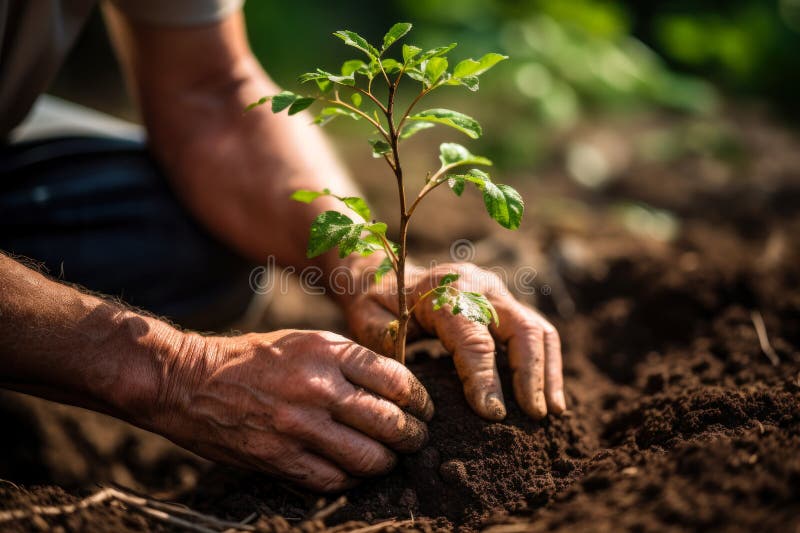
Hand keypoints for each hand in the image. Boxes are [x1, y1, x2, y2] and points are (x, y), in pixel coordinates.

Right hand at [148, 330, 432, 491]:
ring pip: (369, 457)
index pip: (397, 380)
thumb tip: (395, 387)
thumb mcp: (305, 342)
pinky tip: (353, 472)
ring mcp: (299, 426)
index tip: (423, 409)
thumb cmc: (253, 359)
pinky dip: (351, 479)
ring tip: (390, 458)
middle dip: (413, 436)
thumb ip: (348, 362)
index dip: (420, 400)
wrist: (191, 382)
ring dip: (387, 461)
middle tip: (416, 439)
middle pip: (390, 421)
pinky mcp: (280, 458)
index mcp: (327, 351)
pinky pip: (334, 480)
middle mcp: (319, 387)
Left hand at [347, 262, 564, 420]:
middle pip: (520, 329)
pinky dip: (545, 362)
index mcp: (444, 291)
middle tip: (532, 417)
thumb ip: (390, 348)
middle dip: (529, 376)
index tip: (493, 415)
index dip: (486, 380)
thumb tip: (416, 387)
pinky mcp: (503, 301)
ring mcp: (495, 290)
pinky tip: (547, 394)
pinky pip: (535, 329)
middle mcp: (477, 286)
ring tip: (550, 411)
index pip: (475, 340)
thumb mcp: (368, 322)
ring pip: (537, 328)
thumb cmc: (372, 303)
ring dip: (547, 371)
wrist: (379, 272)